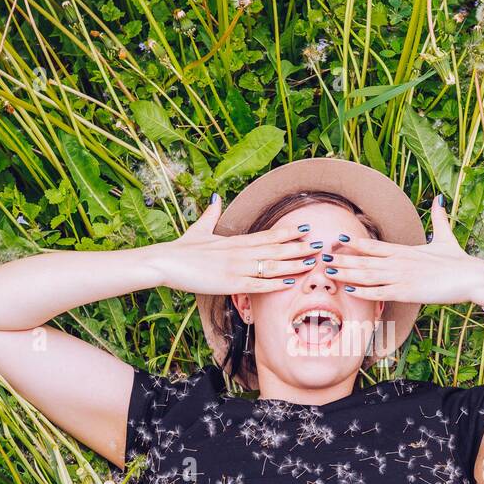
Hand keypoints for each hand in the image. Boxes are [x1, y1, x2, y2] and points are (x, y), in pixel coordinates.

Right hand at [148, 196, 314, 295]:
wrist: (163, 262)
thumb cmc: (179, 249)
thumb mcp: (198, 229)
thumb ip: (211, 215)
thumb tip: (216, 198)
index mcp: (234, 240)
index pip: (267, 234)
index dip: (288, 232)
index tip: (305, 228)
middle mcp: (239, 252)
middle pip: (275, 248)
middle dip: (299, 247)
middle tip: (320, 244)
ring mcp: (236, 267)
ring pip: (272, 266)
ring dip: (294, 264)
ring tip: (312, 262)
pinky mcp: (229, 283)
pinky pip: (258, 285)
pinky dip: (276, 284)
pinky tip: (291, 283)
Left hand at [327, 196, 483, 306]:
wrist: (471, 277)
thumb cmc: (459, 261)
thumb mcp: (445, 237)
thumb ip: (438, 219)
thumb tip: (439, 199)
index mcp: (405, 250)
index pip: (374, 245)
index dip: (355, 243)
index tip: (338, 240)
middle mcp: (399, 261)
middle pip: (364, 260)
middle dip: (342, 259)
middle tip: (322, 257)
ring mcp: (401, 276)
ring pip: (367, 274)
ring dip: (347, 273)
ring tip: (328, 271)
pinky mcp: (407, 291)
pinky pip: (379, 292)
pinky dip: (363, 292)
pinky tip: (349, 290)